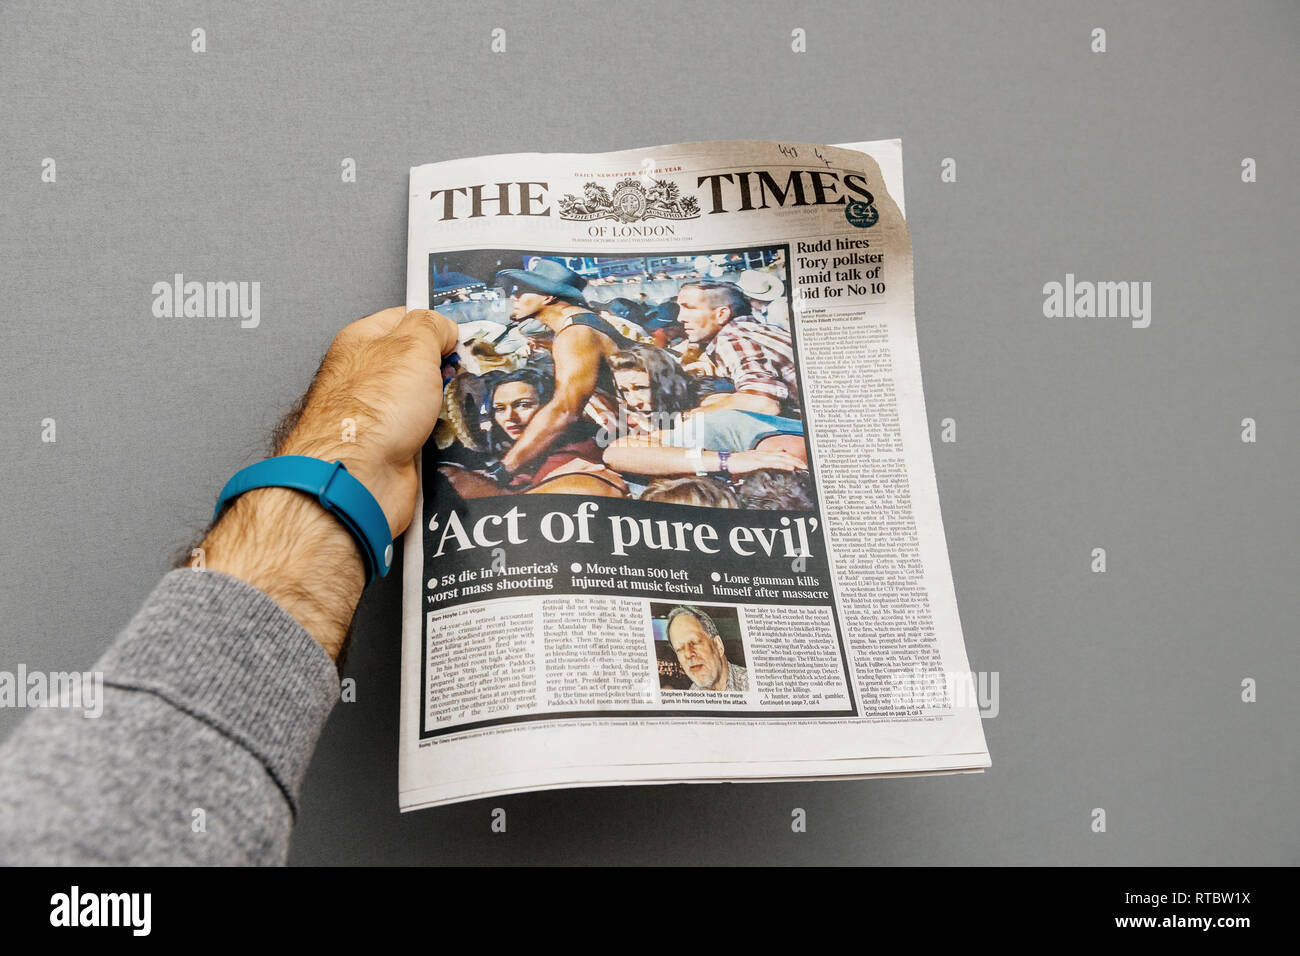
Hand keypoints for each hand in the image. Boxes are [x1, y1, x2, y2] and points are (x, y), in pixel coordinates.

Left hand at [201, 308, 458, 660]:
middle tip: (454, 375)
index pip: (404, 320)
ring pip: (426, 403)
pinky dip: (440, 438)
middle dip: (443, 371)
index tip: (456, 335)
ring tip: (446, 409)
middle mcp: (366, 379)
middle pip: (418, 364)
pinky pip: (427, 437)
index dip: (434, 325)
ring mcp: (378, 416)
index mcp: (363, 343)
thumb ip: (430, 327)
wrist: (357, 478)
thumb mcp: (412, 347)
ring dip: (443, 408)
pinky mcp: (391, 449)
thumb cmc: (366, 415)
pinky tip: (441, 437)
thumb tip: (444, 325)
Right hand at [725, 448, 803, 473]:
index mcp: (762, 453)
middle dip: (795, 459)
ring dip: (793, 462)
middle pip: (783, 455)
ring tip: (801, 466)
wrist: (727, 461)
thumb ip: (760, 463)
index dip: (790, 457)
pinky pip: (773, 463)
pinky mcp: (758, 461)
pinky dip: (783, 464)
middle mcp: (763, 453)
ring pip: (781, 458)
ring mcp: (761, 457)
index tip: (799, 463)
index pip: (780, 454)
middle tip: (805, 465)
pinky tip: (790, 467)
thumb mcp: (750, 463)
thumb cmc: (736, 464)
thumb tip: (765, 466)